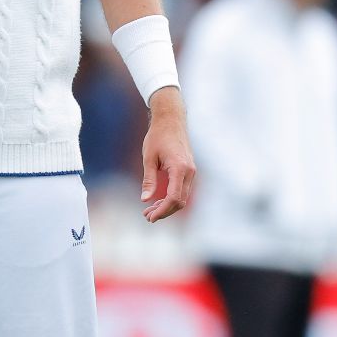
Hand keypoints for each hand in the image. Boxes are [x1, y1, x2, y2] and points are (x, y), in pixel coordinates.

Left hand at [140, 87, 194, 222]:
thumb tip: (145, 199)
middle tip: (147, 216)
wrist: (171, 120)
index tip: (150, 217)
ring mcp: (191, 171)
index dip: (162, 211)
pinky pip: (183, 189)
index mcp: (179, 168)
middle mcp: (189, 171)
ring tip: (150, 210)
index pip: (174, 198)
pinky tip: (159, 200)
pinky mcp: (189, 170)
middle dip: (164, 212)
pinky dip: (172, 198)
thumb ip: (149, 180)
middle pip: (180, 201)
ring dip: (168, 206)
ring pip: (182, 197)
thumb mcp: (149, 158)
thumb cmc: (158, 136)